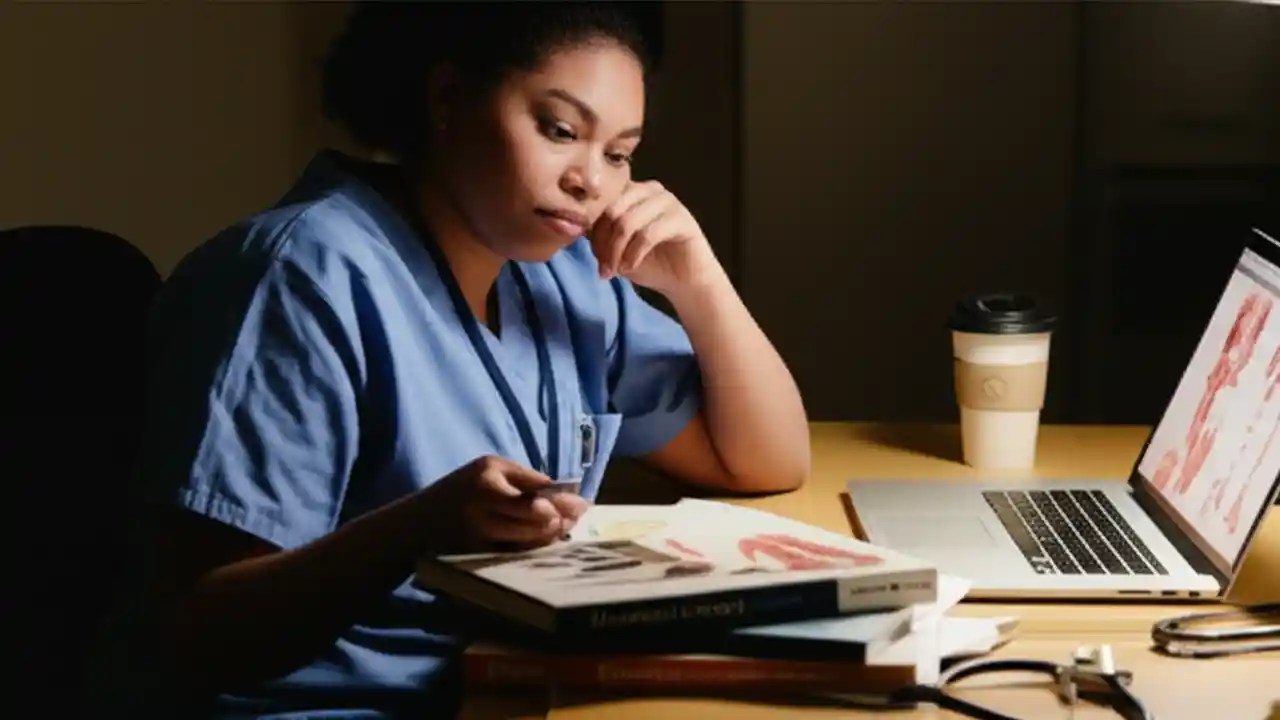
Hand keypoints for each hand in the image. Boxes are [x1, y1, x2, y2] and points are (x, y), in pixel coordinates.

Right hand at [426, 456, 589, 552]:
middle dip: (561, 517)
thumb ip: (523, 479)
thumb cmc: (460, 491)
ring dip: (551, 534)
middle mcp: (484, 501)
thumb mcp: (486, 470)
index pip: (536, 488)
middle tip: (575, 518)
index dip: (563, 499)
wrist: (417, 523)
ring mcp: (480, 530)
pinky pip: (516, 552)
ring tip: (561, 529)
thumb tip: (564, 491)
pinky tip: (543, 543)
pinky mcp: (478, 553)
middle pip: (536, 513)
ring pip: (530, 536)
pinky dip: (533, 548)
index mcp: (489, 474)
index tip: (582, 503)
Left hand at [589, 180, 724, 297]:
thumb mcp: (616, 249)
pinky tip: (631, 267)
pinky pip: (647, 234)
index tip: (595, 258)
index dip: (592, 231)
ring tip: (616, 270)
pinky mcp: (681, 218)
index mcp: (631, 191)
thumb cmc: (649, 263)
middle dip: (604, 243)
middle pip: (611, 210)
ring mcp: (667, 201)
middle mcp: (648, 190)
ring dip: (617, 251)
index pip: (601, 202)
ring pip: (627, 221)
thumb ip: (599, 235)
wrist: (684, 282)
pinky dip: (634, 254)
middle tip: (604, 268)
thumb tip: (577, 228)